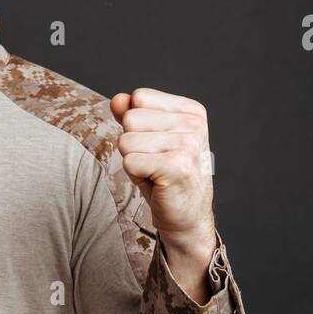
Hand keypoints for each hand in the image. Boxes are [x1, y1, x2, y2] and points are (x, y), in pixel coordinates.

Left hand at [110, 87, 215, 258]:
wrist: (186, 216)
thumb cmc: (164, 176)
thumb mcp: (146, 139)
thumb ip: (131, 115)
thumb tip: (117, 99)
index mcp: (191, 111)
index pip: (139, 97)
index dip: (137, 125)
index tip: (155, 145)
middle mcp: (194, 123)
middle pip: (130, 118)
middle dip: (133, 144)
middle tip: (154, 162)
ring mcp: (188, 144)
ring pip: (126, 141)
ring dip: (133, 161)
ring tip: (155, 172)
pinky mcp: (177, 167)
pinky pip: (129, 162)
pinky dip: (135, 175)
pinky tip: (156, 183)